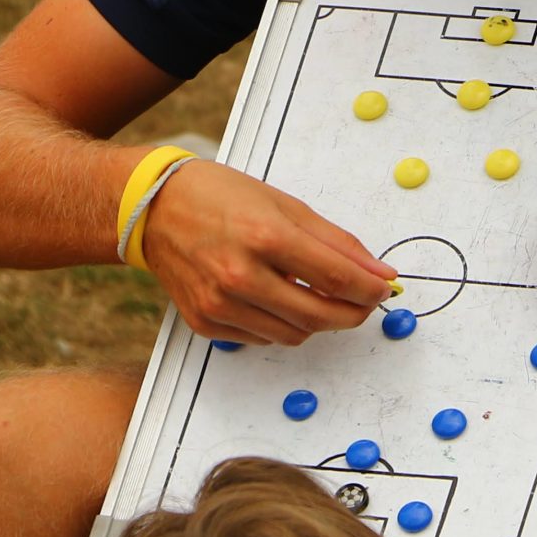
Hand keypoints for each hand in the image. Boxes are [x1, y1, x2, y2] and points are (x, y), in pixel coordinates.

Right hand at [140, 162, 395, 345]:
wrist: (152, 209)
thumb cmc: (219, 197)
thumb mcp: (285, 205)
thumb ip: (336, 243)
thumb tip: (379, 273)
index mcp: (264, 236)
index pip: (336, 279)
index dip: (370, 289)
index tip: (383, 289)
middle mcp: (239, 275)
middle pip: (319, 316)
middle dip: (352, 312)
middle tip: (361, 301)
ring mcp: (219, 303)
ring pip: (294, 334)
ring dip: (315, 319)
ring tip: (312, 293)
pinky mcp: (205, 322)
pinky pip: (262, 338)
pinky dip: (279, 324)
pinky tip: (272, 297)